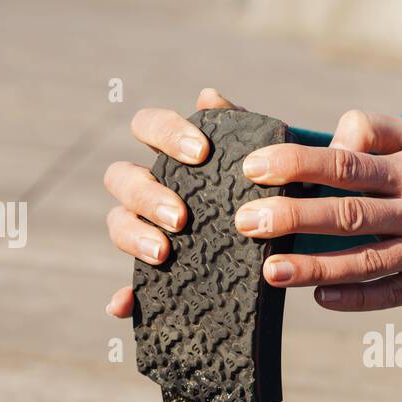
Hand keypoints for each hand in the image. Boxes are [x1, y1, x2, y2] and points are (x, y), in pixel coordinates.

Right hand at [103, 88, 243, 316]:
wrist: (283, 226)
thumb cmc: (265, 183)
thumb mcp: (260, 156)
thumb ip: (237, 126)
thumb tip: (208, 96)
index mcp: (170, 151)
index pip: (148, 127)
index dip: (165, 133)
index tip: (200, 153)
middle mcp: (150, 186)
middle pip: (122, 178)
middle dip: (148, 194)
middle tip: (182, 216)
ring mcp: (147, 227)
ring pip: (118, 223)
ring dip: (133, 235)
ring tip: (164, 252)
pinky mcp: (155, 270)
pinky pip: (130, 285)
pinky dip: (123, 295)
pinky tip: (121, 305)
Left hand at [237, 128, 401, 310]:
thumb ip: (374, 131)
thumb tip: (332, 137)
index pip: (345, 162)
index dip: (298, 164)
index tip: (254, 167)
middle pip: (349, 214)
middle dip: (293, 217)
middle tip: (246, 222)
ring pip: (366, 261)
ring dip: (315, 267)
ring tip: (270, 270)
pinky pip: (393, 293)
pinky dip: (356, 298)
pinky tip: (319, 297)